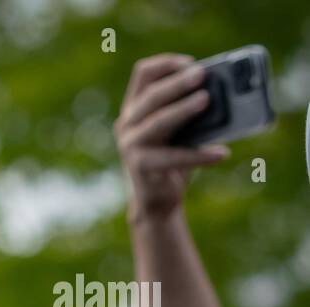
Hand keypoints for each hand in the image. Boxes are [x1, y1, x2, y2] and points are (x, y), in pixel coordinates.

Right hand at [115, 53, 229, 221]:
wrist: (157, 199)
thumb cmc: (172, 159)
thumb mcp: (179, 129)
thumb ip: (189, 110)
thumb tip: (223, 91)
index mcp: (135, 108)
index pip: (143, 74)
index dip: (167, 64)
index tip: (192, 64)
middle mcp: (127, 124)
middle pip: (150, 95)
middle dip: (177, 83)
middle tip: (202, 74)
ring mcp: (130, 146)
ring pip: (157, 122)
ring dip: (182, 109)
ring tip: (206, 100)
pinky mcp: (140, 167)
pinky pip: (173, 157)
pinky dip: (198, 155)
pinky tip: (221, 153)